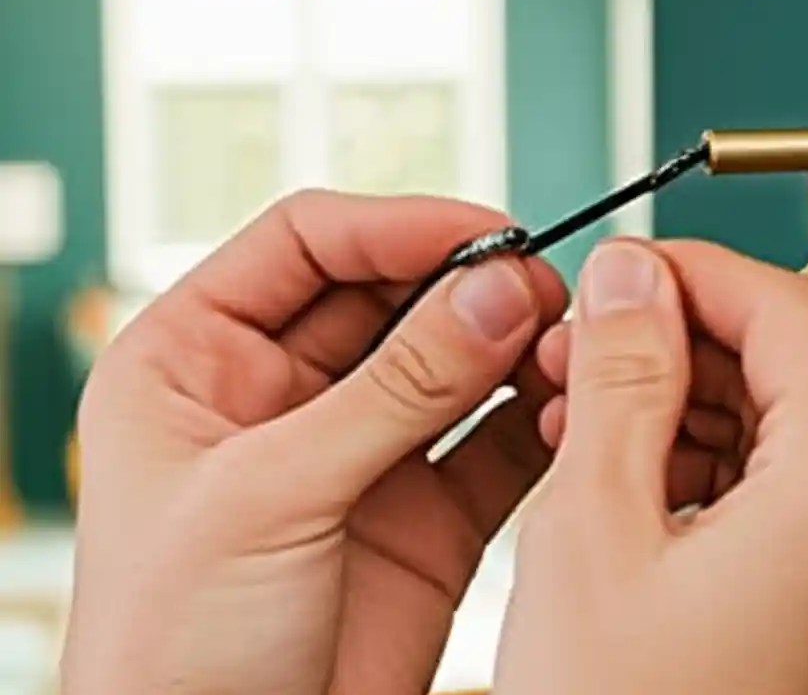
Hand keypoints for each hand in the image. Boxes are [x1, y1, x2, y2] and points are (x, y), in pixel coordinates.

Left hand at [63, 191, 566, 693]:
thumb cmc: (171, 654)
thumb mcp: (269, 495)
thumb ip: (394, 389)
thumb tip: (491, 292)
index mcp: (196, 362)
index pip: (307, 244)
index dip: (400, 226)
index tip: (488, 233)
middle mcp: (281, 398)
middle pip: (393, 296)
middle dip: (468, 287)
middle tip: (542, 289)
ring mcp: (358, 456)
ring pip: (452, 366)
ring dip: (511, 349)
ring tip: (566, 343)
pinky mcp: (424, 518)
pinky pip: (492, 445)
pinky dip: (536, 423)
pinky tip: (566, 408)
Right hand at [493, 239, 807, 694]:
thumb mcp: (593, 531)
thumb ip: (624, 377)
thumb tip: (632, 282)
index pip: (795, 315)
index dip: (699, 272)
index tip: (631, 271)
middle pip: (802, 378)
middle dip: (686, 347)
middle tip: (589, 346)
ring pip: (800, 444)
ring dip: (698, 414)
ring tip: (592, 417)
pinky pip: (807, 513)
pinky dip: (727, 482)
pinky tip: (642, 484)